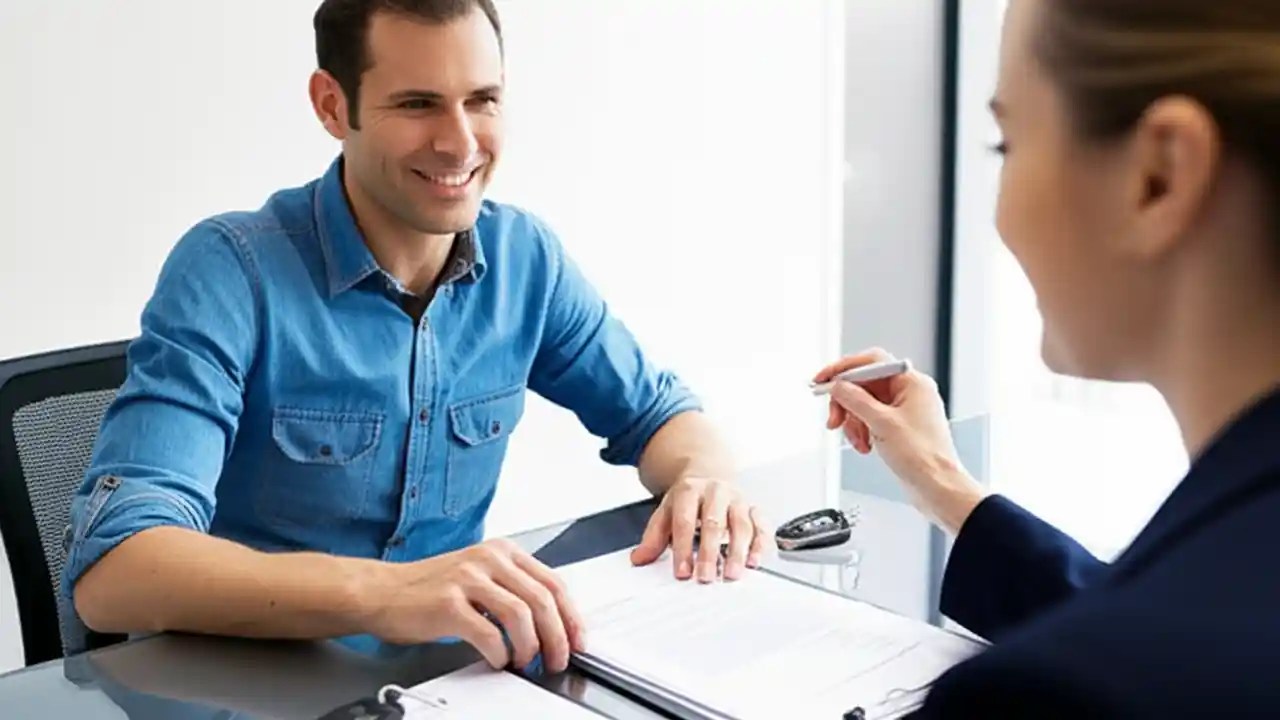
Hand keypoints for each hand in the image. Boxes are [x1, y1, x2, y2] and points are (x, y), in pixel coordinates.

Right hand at [366, 539, 584, 673]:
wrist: (382, 592)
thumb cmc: (430, 590)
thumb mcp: (480, 578)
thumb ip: (513, 591)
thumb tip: (552, 625)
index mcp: (502, 551)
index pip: (553, 582)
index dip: (571, 616)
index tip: (577, 640)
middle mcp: (488, 559)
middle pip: (542, 600)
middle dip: (557, 637)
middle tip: (557, 660)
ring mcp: (468, 579)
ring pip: (520, 616)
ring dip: (529, 648)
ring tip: (524, 662)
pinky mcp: (448, 603)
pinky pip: (489, 633)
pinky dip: (500, 653)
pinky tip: (498, 660)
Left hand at [629, 477, 767, 582]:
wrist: (709, 473)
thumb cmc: (688, 500)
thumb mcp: (666, 511)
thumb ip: (654, 537)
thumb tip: (639, 559)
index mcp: (689, 490)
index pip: (685, 521)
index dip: (683, 548)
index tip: (682, 572)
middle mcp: (716, 492)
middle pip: (714, 523)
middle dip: (710, 552)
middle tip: (706, 577)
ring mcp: (737, 499)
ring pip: (741, 524)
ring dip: (738, 551)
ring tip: (732, 573)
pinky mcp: (754, 508)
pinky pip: (762, 525)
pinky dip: (761, 544)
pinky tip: (755, 561)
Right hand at [814, 348, 987, 533]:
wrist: (938, 487)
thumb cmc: (924, 457)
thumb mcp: (882, 423)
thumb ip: (855, 400)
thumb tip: (837, 385)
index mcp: (912, 382)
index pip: (871, 362)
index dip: (843, 369)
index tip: (824, 380)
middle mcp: (910, 392)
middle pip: (865, 384)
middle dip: (846, 403)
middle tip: (835, 419)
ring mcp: (904, 410)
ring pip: (864, 404)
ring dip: (854, 422)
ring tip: (857, 440)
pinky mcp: (899, 426)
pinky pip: (871, 419)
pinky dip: (862, 431)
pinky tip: (865, 445)